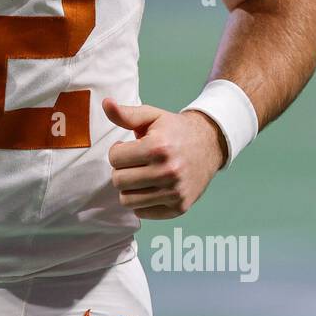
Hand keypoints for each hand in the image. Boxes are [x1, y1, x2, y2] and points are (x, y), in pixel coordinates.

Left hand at [102, 96, 227, 219]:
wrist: (210, 144)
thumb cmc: (174, 130)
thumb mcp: (152, 116)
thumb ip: (126, 114)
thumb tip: (105, 103)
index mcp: (158, 147)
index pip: (114, 158)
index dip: (118, 151)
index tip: (129, 148)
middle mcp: (168, 171)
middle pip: (118, 181)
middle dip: (122, 170)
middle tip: (135, 163)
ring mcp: (175, 192)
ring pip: (127, 200)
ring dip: (130, 188)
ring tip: (141, 176)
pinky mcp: (179, 207)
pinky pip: (142, 212)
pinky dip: (142, 202)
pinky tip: (152, 188)